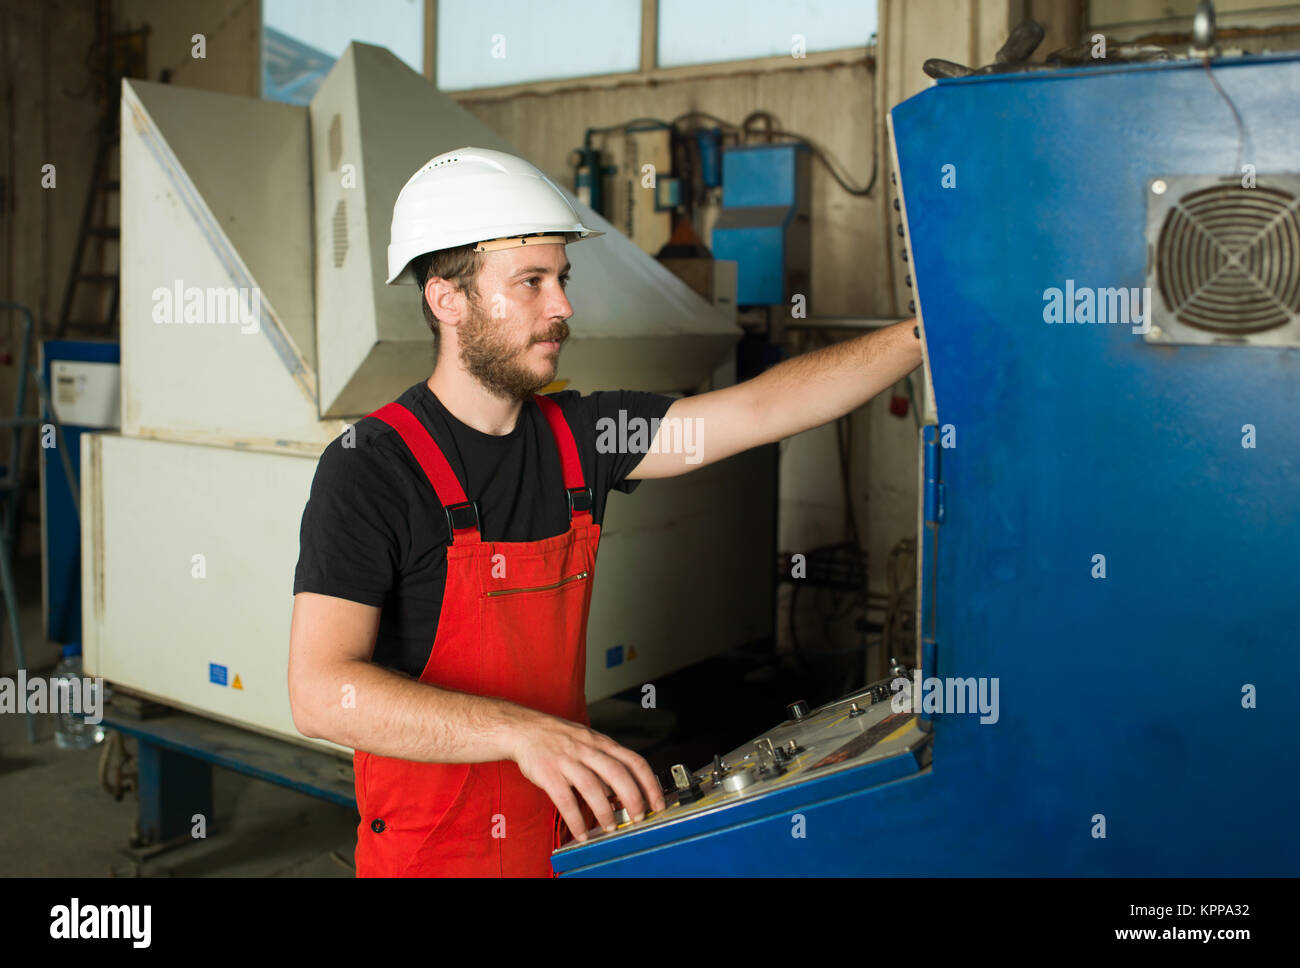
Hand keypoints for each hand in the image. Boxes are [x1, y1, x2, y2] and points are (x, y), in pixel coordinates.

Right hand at [505, 708, 666, 841]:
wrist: (524, 729)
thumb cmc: (558, 738)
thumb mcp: (588, 742)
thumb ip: (606, 763)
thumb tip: (623, 792)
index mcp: (601, 743)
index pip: (634, 761)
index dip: (649, 783)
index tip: (658, 802)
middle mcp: (587, 749)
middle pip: (618, 773)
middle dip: (633, 798)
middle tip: (638, 818)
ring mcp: (567, 760)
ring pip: (592, 787)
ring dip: (604, 811)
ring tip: (611, 827)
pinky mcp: (548, 773)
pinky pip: (565, 799)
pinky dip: (575, 819)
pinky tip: (581, 832)